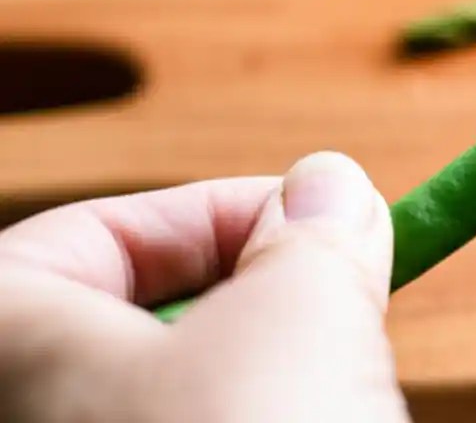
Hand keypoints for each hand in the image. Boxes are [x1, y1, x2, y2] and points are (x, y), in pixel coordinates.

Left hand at [0, 151, 407, 422]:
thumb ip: (312, 231)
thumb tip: (331, 186)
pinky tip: (324, 421)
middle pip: (136, 314)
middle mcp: (29, 408)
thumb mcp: (300, 314)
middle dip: (252, 292)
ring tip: (334, 381)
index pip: (90, 234)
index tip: (312, 218)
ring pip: (176, 388)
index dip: (214, 210)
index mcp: (9, 341)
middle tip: (331, 299)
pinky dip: (257, 419)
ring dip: (264, 364)